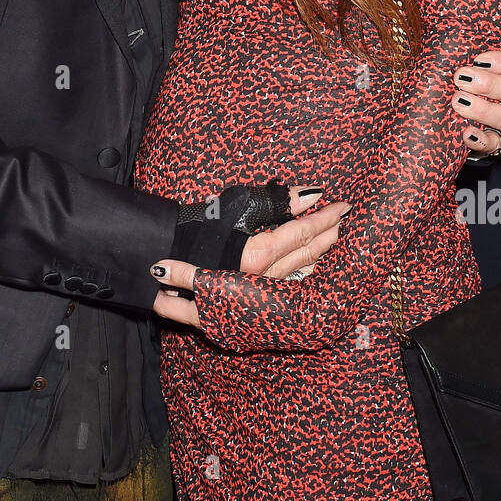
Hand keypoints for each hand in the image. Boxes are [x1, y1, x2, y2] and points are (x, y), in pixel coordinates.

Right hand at [151, 185, 348, 328]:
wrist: (157, 260)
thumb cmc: (194, 230)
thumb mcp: (233, 208)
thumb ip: (273, 202)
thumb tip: (308, 195)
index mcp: (257, 256)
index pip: (302, 234)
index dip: (324, 218)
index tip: (342, 205)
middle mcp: (262, 281)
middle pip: (306, 256)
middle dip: (327, 236)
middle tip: (343, 219)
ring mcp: (257, 297)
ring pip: (300, 275)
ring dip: (318, 255)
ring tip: (331, 239)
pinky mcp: (250, 304)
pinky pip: (286, 289)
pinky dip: (302, 274)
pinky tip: (308, 267)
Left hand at [451, 0, 500, 157]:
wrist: (444, 84)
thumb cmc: (466, 52)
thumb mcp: (478, 30)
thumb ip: (499, 17)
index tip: (481, 57)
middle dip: (492, 85)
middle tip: (461, 77)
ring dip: (486, 111)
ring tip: (458, 101)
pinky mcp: (492, 138)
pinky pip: (496, 146)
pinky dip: (483, 141)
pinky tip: (466, 133)